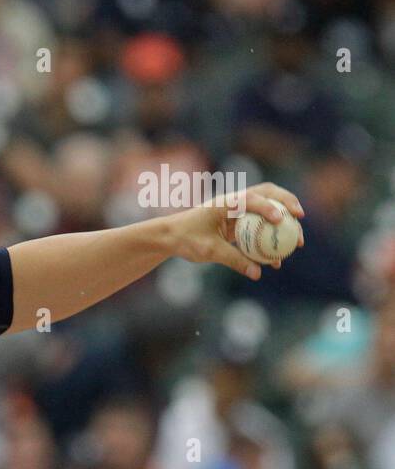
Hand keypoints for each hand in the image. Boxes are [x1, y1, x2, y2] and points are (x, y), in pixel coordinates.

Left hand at [169, 182, 305, 279]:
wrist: (169, 238)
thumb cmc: (185, 239)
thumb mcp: (209, 251)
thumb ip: (233, 259)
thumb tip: (257, 273)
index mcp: (226, 202)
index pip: (253, 198)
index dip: (269, 207)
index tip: (281, 220)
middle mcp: (235, 202)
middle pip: (268, 195)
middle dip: (288, 203)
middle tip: (300, 218)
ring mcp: (237, 212)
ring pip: (268, 211)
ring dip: (285, 222)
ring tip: (298, 241)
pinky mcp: (237, 224)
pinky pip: (259, 229)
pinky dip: (270, 241)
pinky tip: (277, 261)